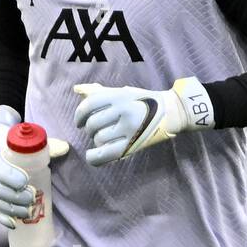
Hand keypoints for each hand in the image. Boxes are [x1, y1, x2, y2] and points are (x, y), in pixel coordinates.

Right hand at [0, 105, 68, 229]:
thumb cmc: (13, 145)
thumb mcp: (25, 141)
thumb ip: (44, 144)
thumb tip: (64, 148)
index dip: (10, 175)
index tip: (25, 181)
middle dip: (15, 195)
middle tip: (32, 197)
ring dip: (11, 209)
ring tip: (28, 211)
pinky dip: (3, 218)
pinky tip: (14, 223)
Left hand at [73, 77, 213, 165]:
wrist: (170, 113)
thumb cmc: (143, 101)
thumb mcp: (123, 92)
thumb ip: (98, 91)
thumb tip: (76, 89)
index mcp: (119, 95)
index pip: (89, 104)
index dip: (79, 115)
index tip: (80, 122)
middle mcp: (124, 111)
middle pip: (93, 124)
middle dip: (90, 129)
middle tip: (98, 129)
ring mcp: (129, 129)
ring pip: (99, 139)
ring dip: (97, 140)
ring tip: (106, 137)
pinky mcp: (132, 145)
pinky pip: (105, 155)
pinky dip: (94, 157)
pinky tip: (92, 155)